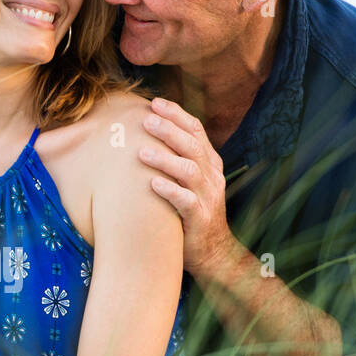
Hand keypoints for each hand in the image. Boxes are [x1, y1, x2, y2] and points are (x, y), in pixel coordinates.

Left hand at [138, 96, 232, 276]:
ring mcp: (208, 197)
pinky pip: (186, 202)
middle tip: (146, 120)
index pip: (196, 131)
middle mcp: (211, 176)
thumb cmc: (191, 213)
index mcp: (209, 163)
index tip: (155, 103)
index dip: (177, 115)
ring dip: (165, 160)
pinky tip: (153, 184)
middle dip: (169, 130)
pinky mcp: (200, 218)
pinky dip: (170, 191)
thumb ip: (177, 159)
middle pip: (192, 146)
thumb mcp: (189, 182)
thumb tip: (147, 133)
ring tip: (142, 152)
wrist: (213, 252)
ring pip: (189, 171)